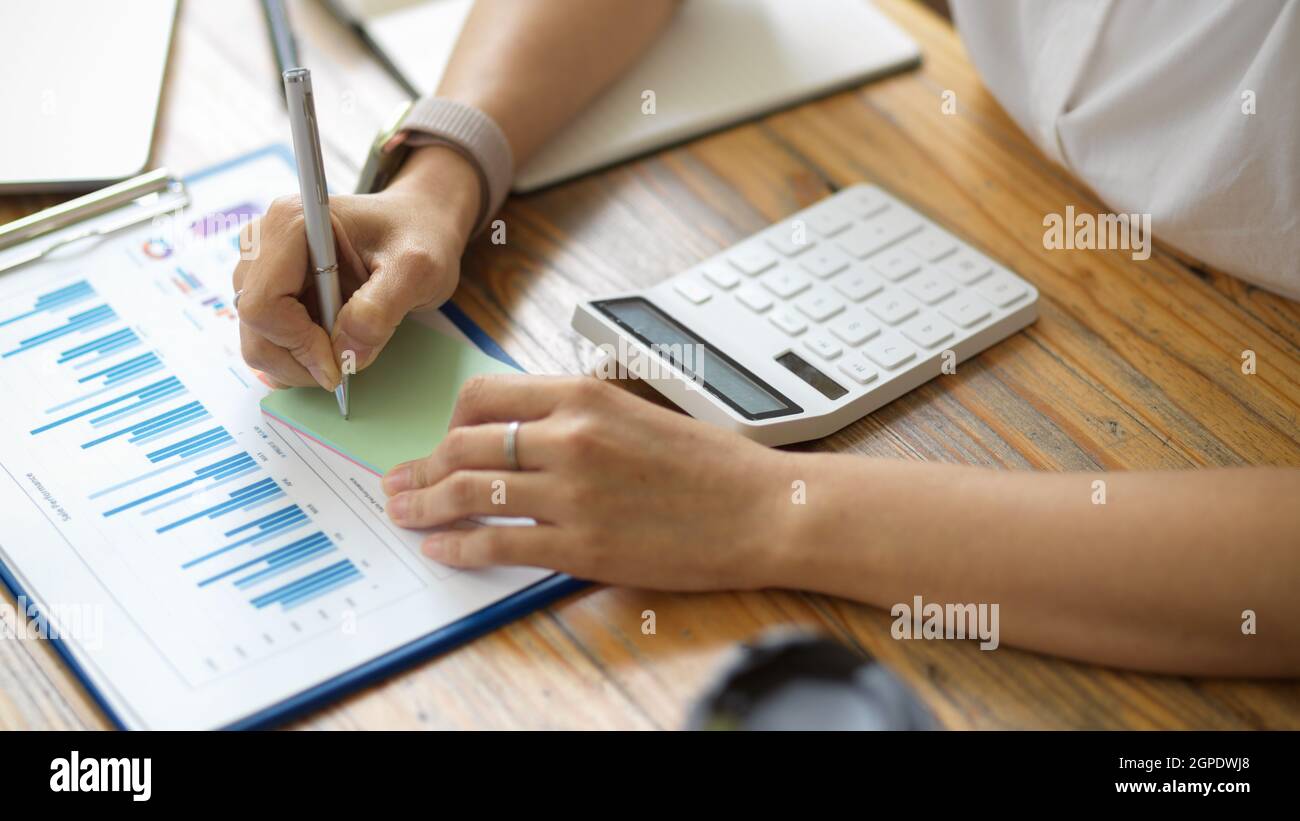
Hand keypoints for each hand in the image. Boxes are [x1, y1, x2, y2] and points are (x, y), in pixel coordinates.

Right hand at [232, 146, 480, 388]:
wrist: (417, 226)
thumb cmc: (419, 236)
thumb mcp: (417, 269)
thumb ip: (380, 309)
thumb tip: (345, 354)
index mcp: (290, 223)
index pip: (264, 304)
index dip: (297, 344)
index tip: (340, 363)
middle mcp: (263, 242)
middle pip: (254, 327)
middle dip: (298, 360)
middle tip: (345, 367)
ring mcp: (261, 268)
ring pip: (256, 339)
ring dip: (299, 362)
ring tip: (345, 349)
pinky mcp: (269, 289)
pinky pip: (267, 339)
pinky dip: (297, 356)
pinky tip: (331, 344)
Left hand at [380, 375, 800, 590]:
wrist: (762, 509)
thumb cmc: (710, 464)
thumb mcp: (636, 411)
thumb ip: (575, 417)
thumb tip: (521, 434)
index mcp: (583, 395)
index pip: (483, 396)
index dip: (447, 422)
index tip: (439, 442)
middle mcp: (570, 437)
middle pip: (463, 445)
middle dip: (420, 467)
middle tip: (399, 483)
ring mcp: (573, 493)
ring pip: (469, 493)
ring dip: (423, 506)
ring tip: (403, 515)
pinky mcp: (582, 545)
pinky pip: (498, 545)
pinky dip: (458, 548)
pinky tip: (441, 550)